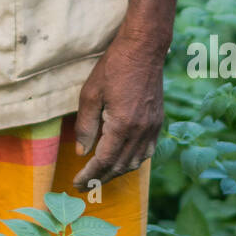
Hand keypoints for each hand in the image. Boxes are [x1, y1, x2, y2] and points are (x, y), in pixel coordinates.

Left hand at [72, 29, 165, 188]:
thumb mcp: (90, 94)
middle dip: (101, 179)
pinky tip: (123, 161)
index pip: (104, 161)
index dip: (90, 176)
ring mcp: (152, 127)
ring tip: (100, 175)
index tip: (77, 183)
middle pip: (121, 166)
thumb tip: (82, 152)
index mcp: (122, 125)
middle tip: (85, 186)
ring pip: (136, 162)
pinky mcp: (158, 121)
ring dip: (117, 172)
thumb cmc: (113, 67)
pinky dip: (134, 161)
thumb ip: (86, 126)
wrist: (143, 49)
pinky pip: (148, 151)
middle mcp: (141, 131)